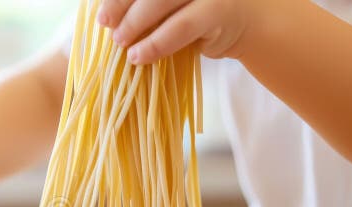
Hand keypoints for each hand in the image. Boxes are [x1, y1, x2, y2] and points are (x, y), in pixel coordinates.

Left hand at [97, 0, 257, 63]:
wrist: (249, 21)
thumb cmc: (199, 9)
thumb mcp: (170, 1)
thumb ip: (145, 1)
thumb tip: (105, 12)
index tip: (101, 11)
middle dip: (121, 3)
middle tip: (105, 23)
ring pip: (161, 1)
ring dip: (135, 24)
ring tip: (120, 42)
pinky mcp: (218, 10)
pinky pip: (180, 27)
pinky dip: (155, 44)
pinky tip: (138, 56)